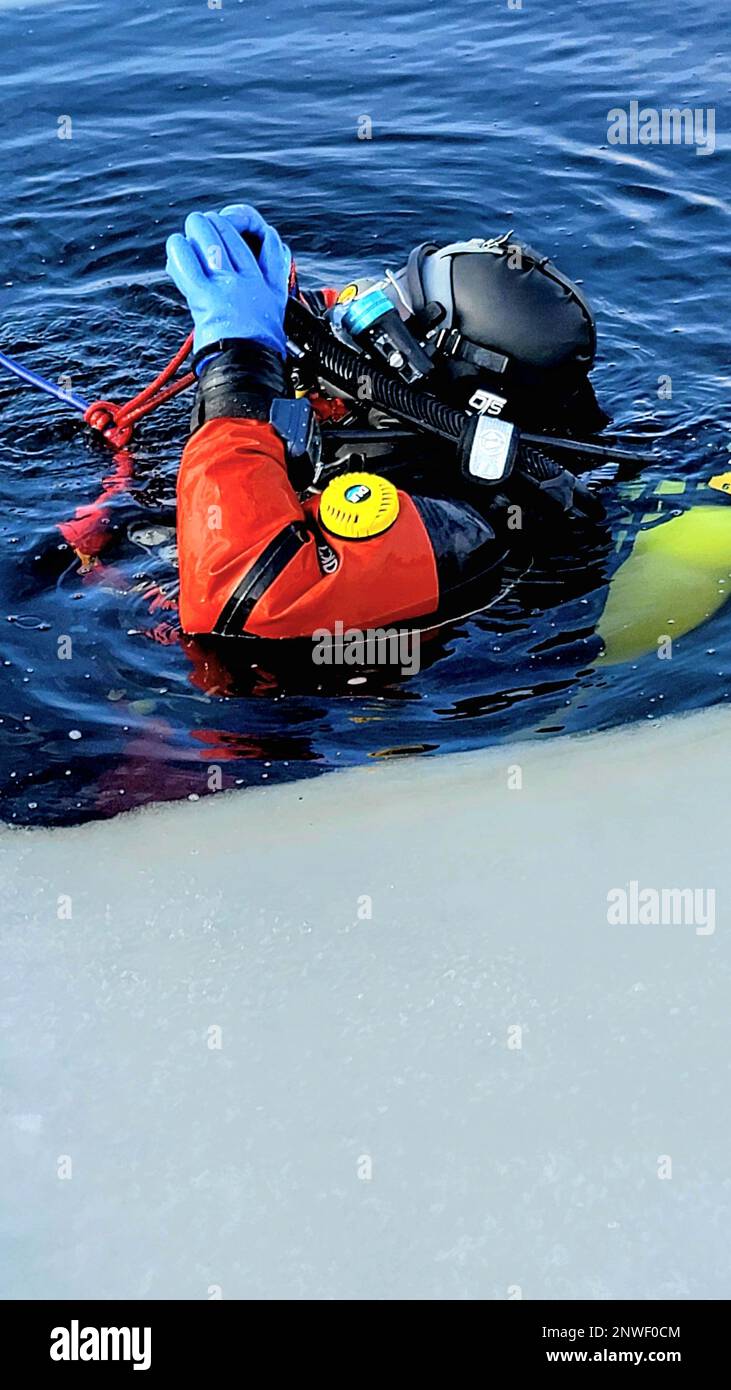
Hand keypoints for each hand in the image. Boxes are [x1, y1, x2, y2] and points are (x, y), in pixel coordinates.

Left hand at [165, 204, 290, 358]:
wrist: (248, 372)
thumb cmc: (256, 357)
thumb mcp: (274, 322)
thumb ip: (266, 298)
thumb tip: (251, 285)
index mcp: (273, 289)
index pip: (272, 244)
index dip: (255, 231)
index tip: (239, 232)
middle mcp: (253, 282)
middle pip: (233, 232)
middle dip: (214, 225)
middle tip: (202, 230)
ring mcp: (230, 286)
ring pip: (210, 236)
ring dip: (194, 230)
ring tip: (188, 236)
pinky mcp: (207, 295)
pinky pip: (187, 260)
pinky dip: (178, 248)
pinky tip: (177, 247)